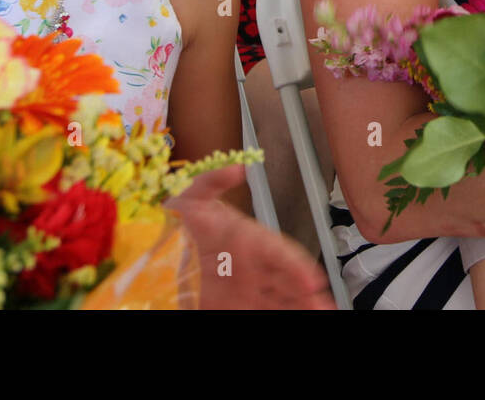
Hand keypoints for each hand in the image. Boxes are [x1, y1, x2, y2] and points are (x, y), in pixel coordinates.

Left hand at [167, 165, 333, 309]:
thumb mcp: (191, 197)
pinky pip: (268, 310)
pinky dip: (287, 313)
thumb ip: (212, 180)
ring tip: (324, 314)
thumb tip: (238, 167)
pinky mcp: (239, 304)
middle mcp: (255, 266)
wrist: (159, 254)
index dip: (297, 267)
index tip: (311, 280)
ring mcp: (248, 288)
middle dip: (309, 293)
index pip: (281, 254)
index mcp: (250, 240)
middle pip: (289, 280)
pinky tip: (301, 318)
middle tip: (325, 305)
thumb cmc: (178, 224)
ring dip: (303, 305)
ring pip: (284, 298)